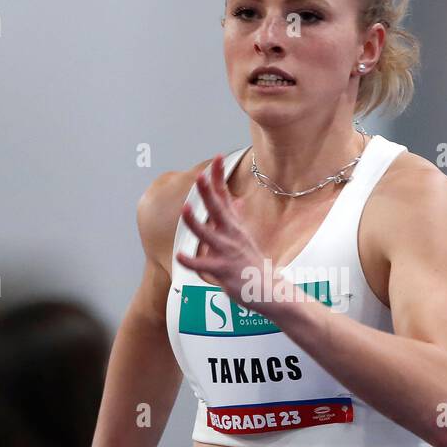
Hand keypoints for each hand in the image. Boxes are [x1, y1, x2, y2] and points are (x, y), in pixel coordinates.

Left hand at [175, 154, 269, 304]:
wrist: (267, 289)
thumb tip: (237, 200)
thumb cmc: (252, 262)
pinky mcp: (224, 270)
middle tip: (200, 177)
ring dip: (197, 222)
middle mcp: (231, 235)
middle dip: (208, 193)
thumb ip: (237, 217)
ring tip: (185, 210)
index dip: (220, 178)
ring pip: (210, 235)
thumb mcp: (245, 235)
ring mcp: (228, 252)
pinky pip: (205, 265)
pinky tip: (180, 256)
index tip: (217, 157)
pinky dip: (192, 261)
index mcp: (233, 225)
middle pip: (219, 210)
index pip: (225, 196)